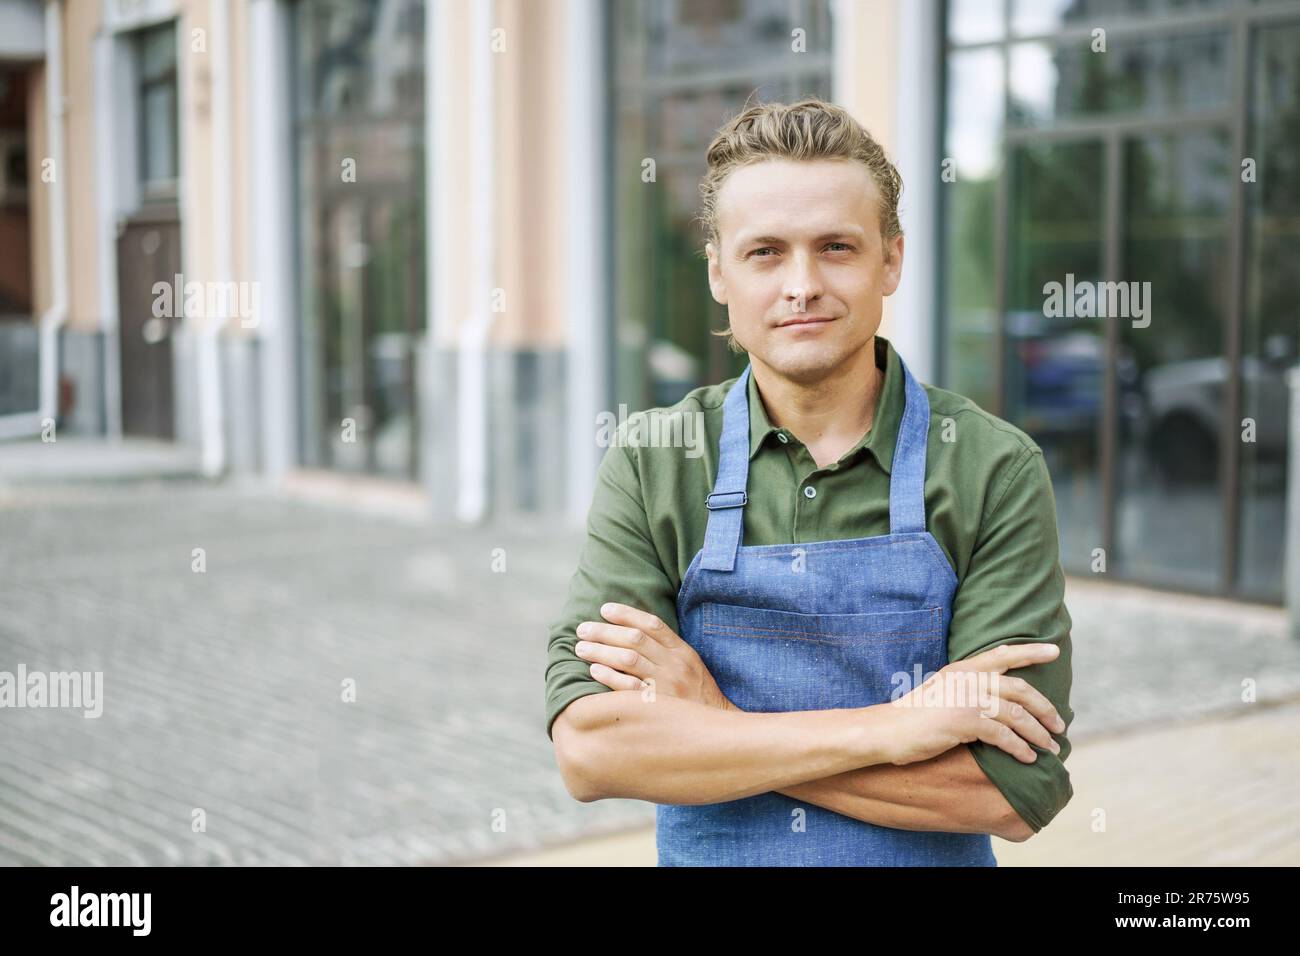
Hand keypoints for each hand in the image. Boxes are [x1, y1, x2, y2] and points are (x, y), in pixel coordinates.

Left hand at [574, 602, 737, 711]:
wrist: (716, 727)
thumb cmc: (697, 694)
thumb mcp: (690, 665)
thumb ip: (667, 648)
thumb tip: (633, 631)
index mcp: (682, 651)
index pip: (651, 624)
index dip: (626, 614)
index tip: (604, 609)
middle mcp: (674, 664)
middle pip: (634, 639)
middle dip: (605, 631)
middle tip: (582, 629)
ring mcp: (666, 685)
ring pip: (628, 659)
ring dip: (601, 651)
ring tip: (581, 648)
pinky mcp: (657, 706)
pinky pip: (628, 688)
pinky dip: (609, 677)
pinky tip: (593, 671)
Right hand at [877, 643, 1065, 766]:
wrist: (887, 730)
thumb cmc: (912, 717)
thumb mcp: (941, 692)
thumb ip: (966, 689)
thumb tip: (995, 702)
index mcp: (962, 668)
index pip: (1002, 654)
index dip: (1030, 652)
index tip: (1053, 650)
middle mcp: (968, 678)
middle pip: (1020, 688)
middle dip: (1045, 707)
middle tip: (1059, 725)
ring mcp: (968, 698)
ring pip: (1017, 714)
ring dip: (1038, 733)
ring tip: (1050, 748)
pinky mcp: (966, 720)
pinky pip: (1004, 735)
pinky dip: (1020, 748)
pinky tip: (1028, 758)